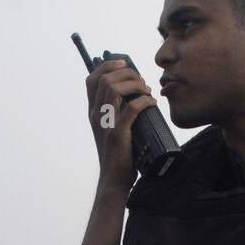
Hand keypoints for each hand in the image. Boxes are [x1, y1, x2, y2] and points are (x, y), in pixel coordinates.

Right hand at [86, 57, 157, 194]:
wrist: (114, 180)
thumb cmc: (118, 155)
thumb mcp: (112, 130)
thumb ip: (118, 113)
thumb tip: (136, 97)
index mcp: (93, 112)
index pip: (92, 79)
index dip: (108, 65)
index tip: (125, 64)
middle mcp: (96, 115)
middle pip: (106, 79)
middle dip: (127, 73)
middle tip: (142, 81)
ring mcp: (105, 124)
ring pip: (115, 89)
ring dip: (136, 84)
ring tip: (147, 91)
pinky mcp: (117, 134)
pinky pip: (131, 108)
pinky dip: (144, 101)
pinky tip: (151, 103)